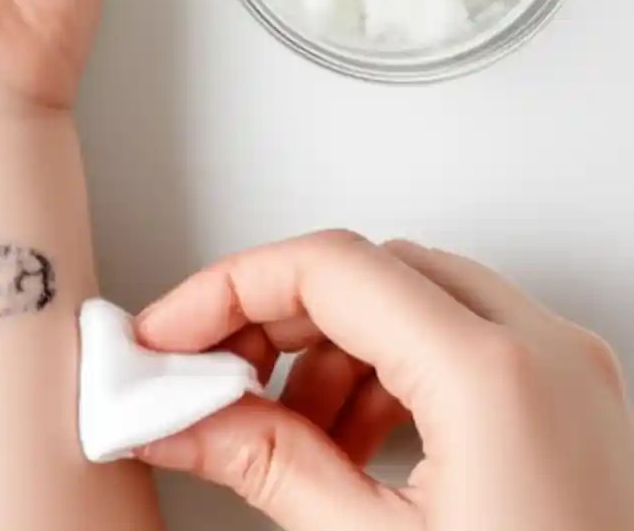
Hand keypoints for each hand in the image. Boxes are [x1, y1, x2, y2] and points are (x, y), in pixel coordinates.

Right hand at [135, 231, 633, 530]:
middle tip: (202, 376)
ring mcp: (565, 377)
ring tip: (275, 433)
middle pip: (369, 274)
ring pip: (410, 303)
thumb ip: (264, 466)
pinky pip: (453, 347)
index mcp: (496, 377)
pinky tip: (342, 446)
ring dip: (323, 354)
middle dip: (270, 320)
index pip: (330, 268)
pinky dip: (379, 377)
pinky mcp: (564, 407)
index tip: (169, 334)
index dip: (227, 290)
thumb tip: (181, 419)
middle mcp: (545, 355)